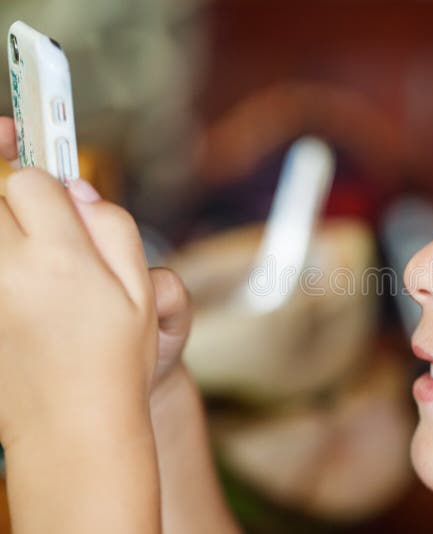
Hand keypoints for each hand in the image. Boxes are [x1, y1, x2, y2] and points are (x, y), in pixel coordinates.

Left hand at [0, 168, 156, 444]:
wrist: (72, 427)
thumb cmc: (114, 362)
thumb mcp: (140, 293)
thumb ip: (114, 229)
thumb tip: (78, 190)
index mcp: (61, 259)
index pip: (30, 181)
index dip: (42, 180)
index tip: (48, 189)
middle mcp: (9, 271)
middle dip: (9, 202)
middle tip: (29, 221)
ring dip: (0, 233)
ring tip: (27, 260)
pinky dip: (1, 271)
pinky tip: (22, 289)